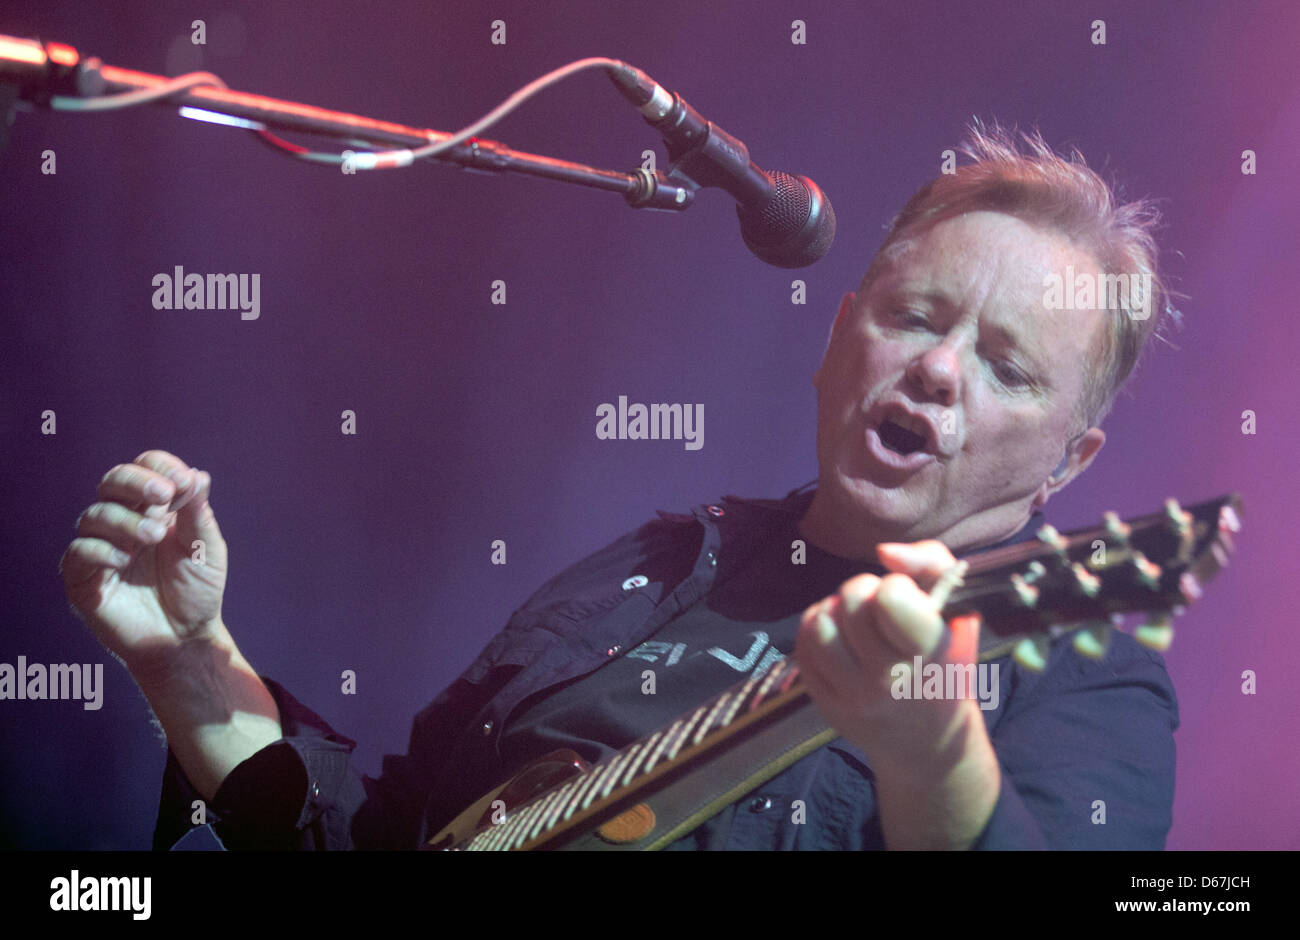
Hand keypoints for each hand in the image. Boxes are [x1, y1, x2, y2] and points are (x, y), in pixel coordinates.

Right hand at [61, 450, 228, 676]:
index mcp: (155, 508)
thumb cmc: (196, 590)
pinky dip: (101, 550)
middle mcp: (125, 521)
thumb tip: (196, 474)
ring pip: (95, 515)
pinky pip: (79, 552)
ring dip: (126, 521)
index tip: (182, 481)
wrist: (186, 638)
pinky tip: (124, 560)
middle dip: (136, 482)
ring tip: (153, 538)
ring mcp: (102, 547)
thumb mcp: (206, 547)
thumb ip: (197, 512)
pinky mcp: (84, 578)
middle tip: (163, 496)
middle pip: (113, 481)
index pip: (146, 469)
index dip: (160, 468)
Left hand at [794, 539, 980, 774]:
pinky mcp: (826, 704)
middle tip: (879, 611)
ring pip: (819, 623)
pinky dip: (817, 632)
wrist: (929, 739)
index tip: (909, 603)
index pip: (889, 597)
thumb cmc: (944, 659)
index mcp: (930, 654)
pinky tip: (839, 639)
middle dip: (864, 592)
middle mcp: (890, 680)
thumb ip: (931, 563)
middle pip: (850, 600)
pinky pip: (803, 647)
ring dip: (835, 611)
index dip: (896, 587)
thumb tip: (884, 552)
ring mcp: (854, 696)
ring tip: (855, 623)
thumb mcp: (959, 609)